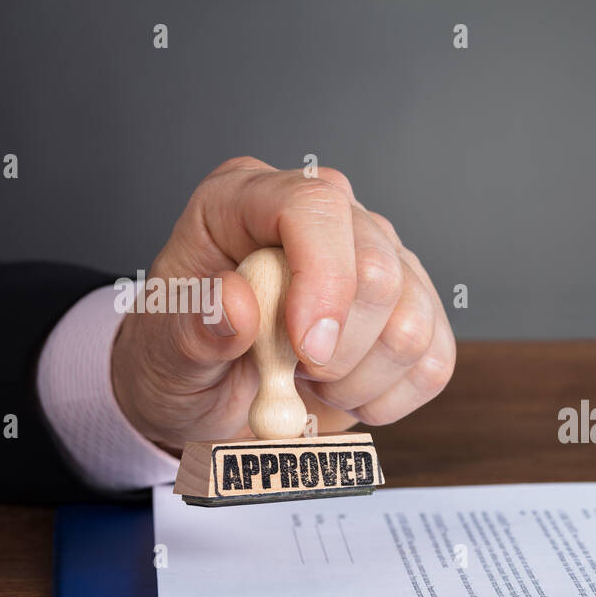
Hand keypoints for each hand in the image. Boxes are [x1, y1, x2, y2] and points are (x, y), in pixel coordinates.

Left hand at [111, 157, 454, 450]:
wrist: (209, 394)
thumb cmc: (181, 358)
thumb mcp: (161, 352)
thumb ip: (192, 328)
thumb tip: (235, 306)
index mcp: (248, 199)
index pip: (315, 206)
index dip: (324, 277)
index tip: (306, 349)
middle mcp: (326, 218)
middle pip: (379, 269)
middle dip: (338, 348)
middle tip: (292, 374)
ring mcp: (380, 259)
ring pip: (413, 322)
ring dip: (359, 378)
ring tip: (312, 380)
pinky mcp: (415, 310)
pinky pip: (434, 362)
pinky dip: (389, 397)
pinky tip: (345, 391)